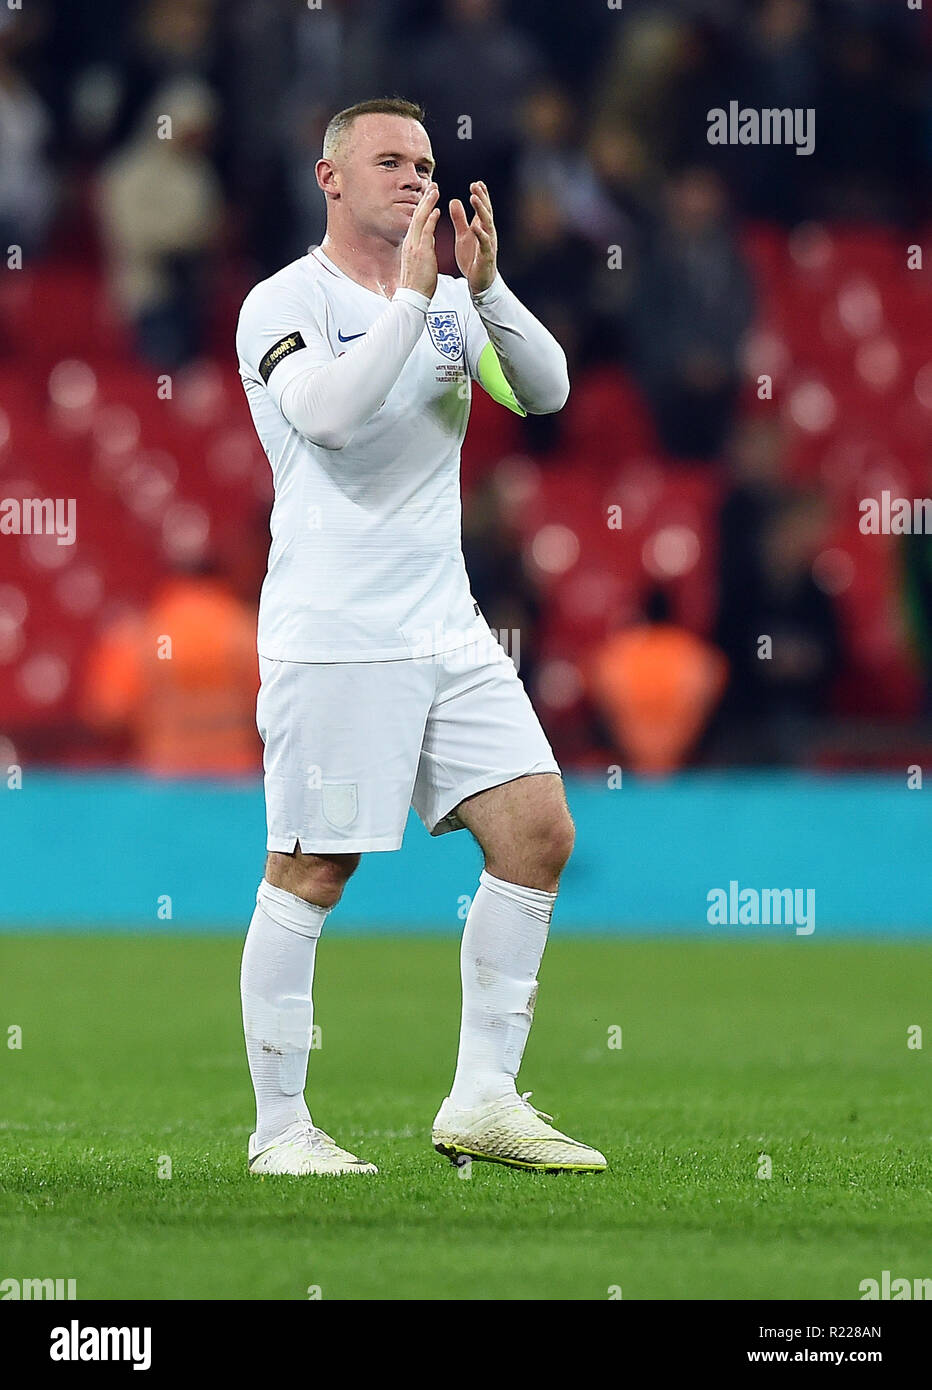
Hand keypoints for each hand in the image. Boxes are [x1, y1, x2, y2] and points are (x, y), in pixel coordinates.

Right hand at [400, 182, 439, 299]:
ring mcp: (414, 246)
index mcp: (410, 244)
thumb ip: (424, 247)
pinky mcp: (421, 252)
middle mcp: (410, 242)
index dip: (423, 206)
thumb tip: (429, 238)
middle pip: (417, 215)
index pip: (416, 220)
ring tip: (434, 190)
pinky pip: (426, 232)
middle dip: (425, 199)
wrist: (412, 297)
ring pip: (420, 219)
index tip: (429, 195)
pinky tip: (437, 209)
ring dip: (428, 203)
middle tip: (432, 185)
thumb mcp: (420, 261)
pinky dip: (431, 219)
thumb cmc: (418, 283)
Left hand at [449, 180, 496, 293]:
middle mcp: (488, 234)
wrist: (479, 281)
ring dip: (481, 211)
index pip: (482, 208)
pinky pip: (484, 244)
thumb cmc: (472, 258)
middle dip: (482, 198)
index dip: (480, 196)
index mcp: (481, 228)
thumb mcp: (463, 235)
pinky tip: (475, 226)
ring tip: (474, 198)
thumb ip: (459, 219)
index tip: (476, 183)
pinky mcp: (486, 256)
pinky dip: (480, 234)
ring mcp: (488, 244)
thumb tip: (455, 200)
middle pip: (486, 212)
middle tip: (475, 185)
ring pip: (487, 224)